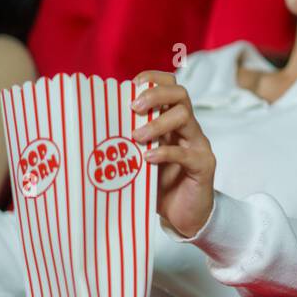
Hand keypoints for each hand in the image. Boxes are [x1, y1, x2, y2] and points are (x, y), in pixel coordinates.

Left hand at [131, 71, 215, 237]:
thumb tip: (93, 129)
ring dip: (158, 123)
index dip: (154, 80)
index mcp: (172, 123)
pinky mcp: (203, 165)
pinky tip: (147, 160)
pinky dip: (165, 152)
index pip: (171, 87)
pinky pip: (186, 152)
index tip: (132, 85)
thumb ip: (129, 143)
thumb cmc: (158, 186)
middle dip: (156, 95)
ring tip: (137, 137)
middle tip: (134, 107)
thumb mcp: (140, 159)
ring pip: (185, 117)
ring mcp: (198, 145)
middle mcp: (187, 129)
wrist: (184, 216)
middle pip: (181, 95)